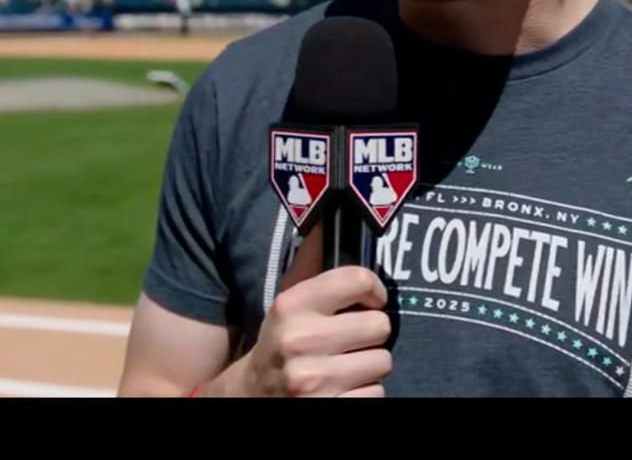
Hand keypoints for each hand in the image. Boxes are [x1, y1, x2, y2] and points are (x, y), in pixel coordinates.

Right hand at [226, 227, 392, 396]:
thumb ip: (314, 268)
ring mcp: (314, 381)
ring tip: (345, 367)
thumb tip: (330, 221)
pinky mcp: (328, 409)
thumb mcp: (288, 306)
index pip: (358, 280)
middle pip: (380, 326)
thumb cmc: (280, 344)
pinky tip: (342, 390)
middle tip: (351, 341)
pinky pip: (377, 393)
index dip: (373, 290)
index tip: (369, 301)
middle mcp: (300, 341)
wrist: (249, 397)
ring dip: (369, 367)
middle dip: (370, 335)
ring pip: (382, 362)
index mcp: (291, 307)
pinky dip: (365, 393)